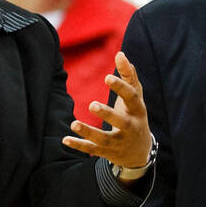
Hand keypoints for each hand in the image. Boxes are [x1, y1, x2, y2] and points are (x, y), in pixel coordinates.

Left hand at [62, 51, 151, 169]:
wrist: (139, 152)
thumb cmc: (134, 116)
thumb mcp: (136, 97)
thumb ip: (129, 75)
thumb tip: (120, 54)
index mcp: (138, 110)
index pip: (132, 98)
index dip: (121, 88)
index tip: (107, 77)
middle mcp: (131, 127)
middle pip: (121, 121)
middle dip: (107, 113)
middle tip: (91, 104)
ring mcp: (119, 142)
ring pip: (104, 139)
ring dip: (89, 132)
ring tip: (74, 123)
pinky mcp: (108, 152)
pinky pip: (93, 149)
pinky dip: (80, 145)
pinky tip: (65, 139)